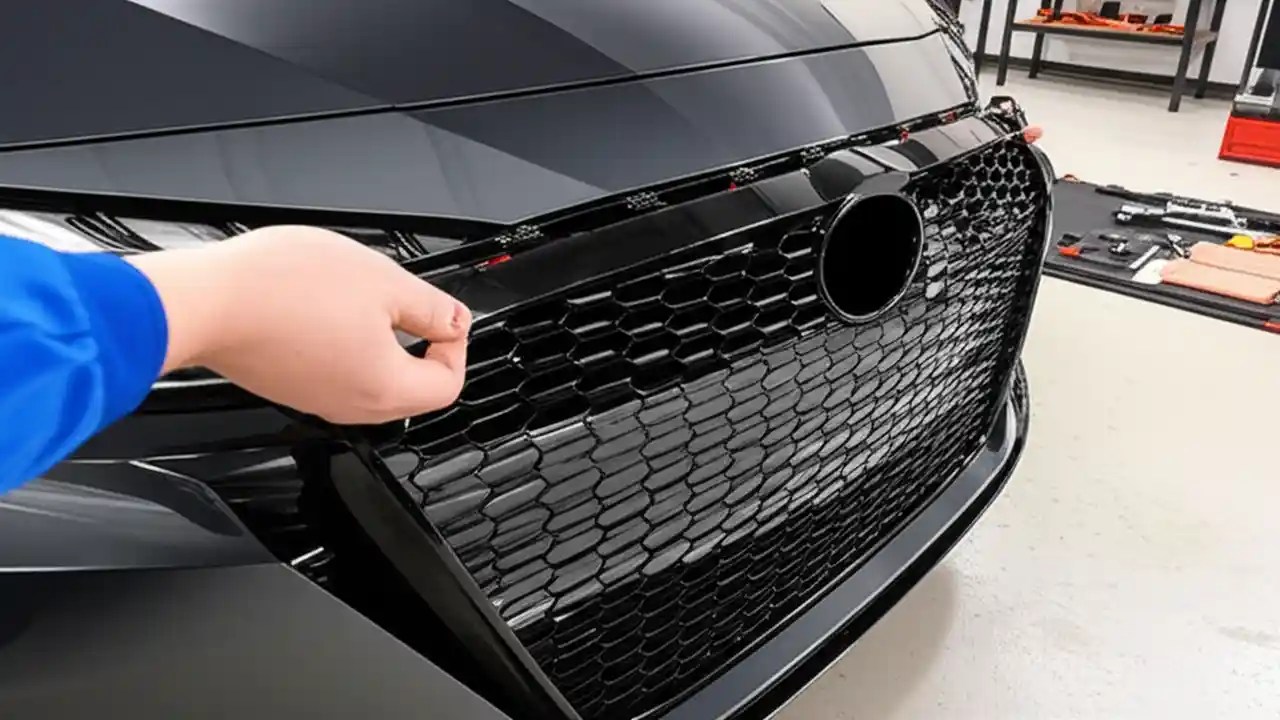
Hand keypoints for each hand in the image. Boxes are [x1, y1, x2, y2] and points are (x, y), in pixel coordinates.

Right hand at [128, 226, 470, 423]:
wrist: (204, 302)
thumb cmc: (284, 288)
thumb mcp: (383, 281)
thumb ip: (431, 307)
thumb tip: (455, 321)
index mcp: (385, 388)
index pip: (448, 385)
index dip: (454, 345)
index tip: (442, 314)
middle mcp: (353, 406)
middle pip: (413, 388)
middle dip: (419, 344)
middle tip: (405, 303)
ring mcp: (317, 400)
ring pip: (372, 379)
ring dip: (379, 341)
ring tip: (360, 298)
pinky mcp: (289, 386)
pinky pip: (335, 373)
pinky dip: (342, 345)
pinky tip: (324, 308)